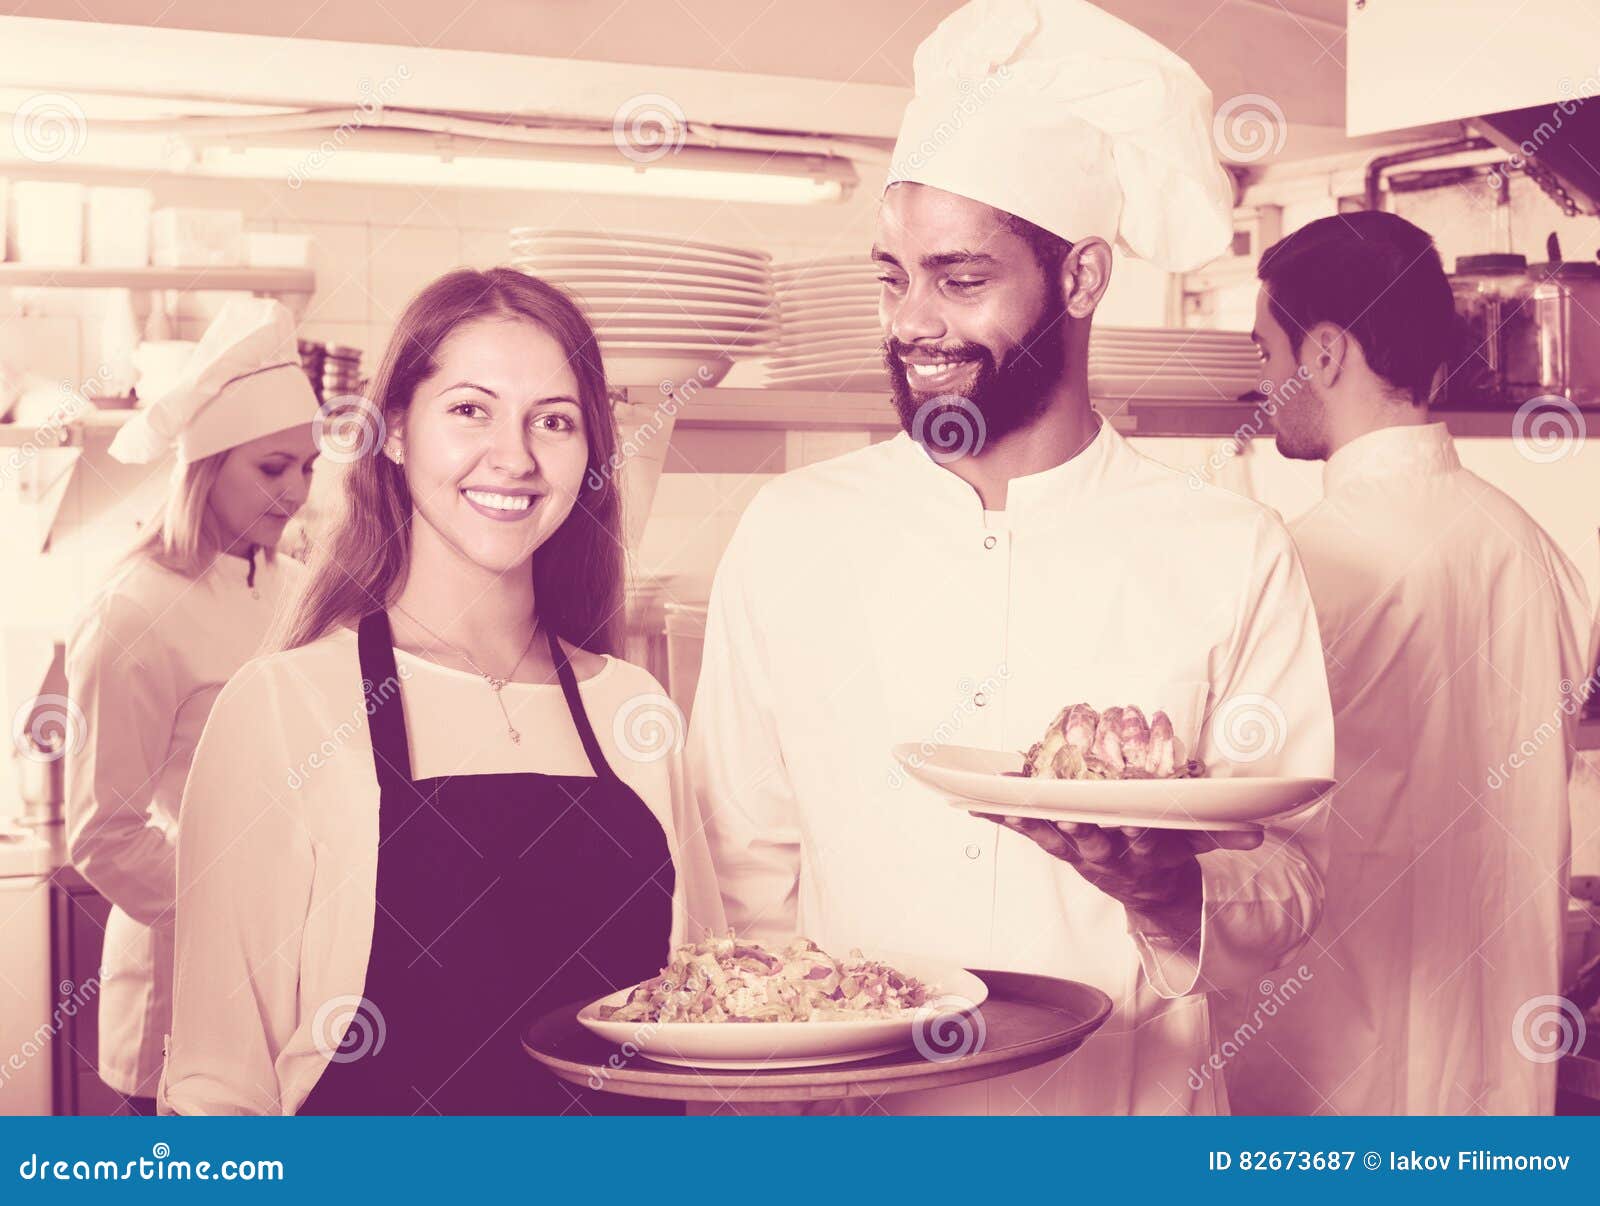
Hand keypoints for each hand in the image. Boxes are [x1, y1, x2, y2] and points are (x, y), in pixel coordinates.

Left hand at [972, 813, 1263, 940]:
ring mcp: (1081, 855)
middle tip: (1061, 812)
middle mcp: (1109, 857)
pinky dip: (1006, 818)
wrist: (1154, 895)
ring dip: (1029, 818)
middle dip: (1077, 826)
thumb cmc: (1174, 856)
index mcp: (1146, 853)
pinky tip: (979, 803)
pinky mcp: (1061, 849)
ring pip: (1053, 836)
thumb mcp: (1201, 847)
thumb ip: (1225, 837)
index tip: (1126, 819)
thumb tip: (1259, 834)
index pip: (1141, 841)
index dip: (1134, 831)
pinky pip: (1030, 833)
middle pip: (1091, 840)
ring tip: (1004, 799)